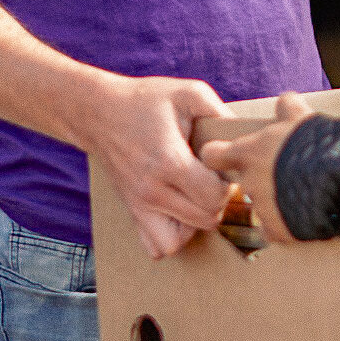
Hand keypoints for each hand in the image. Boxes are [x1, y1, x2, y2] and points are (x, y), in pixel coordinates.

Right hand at [77, 75, 231, 259]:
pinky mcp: (132, 212)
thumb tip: (241, 137)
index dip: (228, 182)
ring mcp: (139, 205)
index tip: (221, 166)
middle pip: (204, 220)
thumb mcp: (187, 93)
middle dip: (217, 202)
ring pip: (180, 242)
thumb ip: (219, 112)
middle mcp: (152, 190)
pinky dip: (172, 237)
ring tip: (196, 196)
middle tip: (212, 178)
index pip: (214, 196)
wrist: (98, 112)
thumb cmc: (145, 101)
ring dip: (196, 223)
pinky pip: (156, 247)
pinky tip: (179, 211)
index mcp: (169, 161)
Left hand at [198, 93, 315, 244]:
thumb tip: (284, 101)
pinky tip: (300, 216)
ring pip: (260, 205)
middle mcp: (249, 182)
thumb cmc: (318, 145)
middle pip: (244, 181)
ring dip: (274, 201)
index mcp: (249, 153)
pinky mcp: (277, 230)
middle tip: (283, 174)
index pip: (212, 155)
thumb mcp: (302, 117)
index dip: (217, 155)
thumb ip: (288, 107)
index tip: (223, 156)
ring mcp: (261, 208)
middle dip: (260, 178)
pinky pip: (274, 229)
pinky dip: (283, 225)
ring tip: (300, 193)